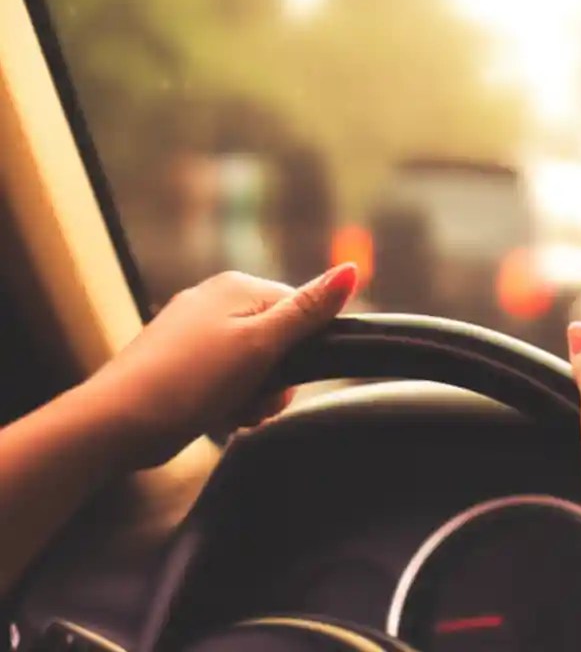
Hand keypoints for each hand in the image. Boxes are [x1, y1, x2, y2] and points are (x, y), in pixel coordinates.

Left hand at [89, 265, 357, 468]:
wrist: (117, 423)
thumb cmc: (190, 381)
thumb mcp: (261, 345)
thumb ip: (309, 310)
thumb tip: (352, 269)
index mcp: (236, 287)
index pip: (301, 311)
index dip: (302, 351)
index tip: (282, 375)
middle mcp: (214, 301)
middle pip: (279, 343)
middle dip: (275, 381)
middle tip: (252, 399)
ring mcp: (195, 334)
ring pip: (254, 368)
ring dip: (252, 397)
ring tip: (229, 411)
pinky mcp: (181, 365)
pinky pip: (226, 381)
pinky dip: (227, 402)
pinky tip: (213, 416)